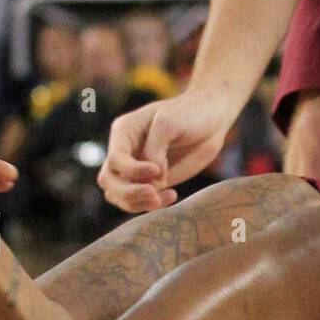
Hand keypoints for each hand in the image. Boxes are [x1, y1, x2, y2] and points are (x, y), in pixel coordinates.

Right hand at [98, 91, 231, 212]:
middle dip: (128, 193)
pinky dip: (152, 205)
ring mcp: (136, 169)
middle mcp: (125, 151)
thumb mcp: (169, 123)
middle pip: (108, 181)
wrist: (211, 121)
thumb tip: (153, 179)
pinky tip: (172, 196)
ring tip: (162, 199)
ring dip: (138, 203)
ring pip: (119, 196)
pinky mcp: (152, 182)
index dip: (132, 170)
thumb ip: (155, 150)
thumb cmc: (189, 113)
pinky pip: (140, 201)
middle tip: (154, 195)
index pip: (115, 159)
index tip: (158, 169)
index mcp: (124, 132)